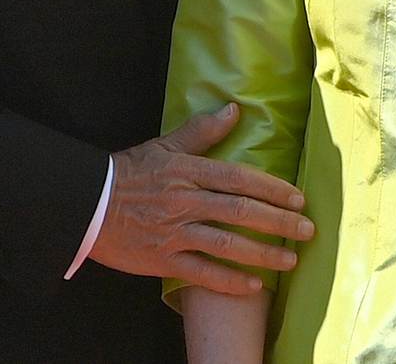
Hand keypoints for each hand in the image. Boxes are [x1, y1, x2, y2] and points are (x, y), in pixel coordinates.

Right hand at [88, 104, 313, 295]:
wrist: (87, 204)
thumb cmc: (128, 172)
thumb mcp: (165, 145)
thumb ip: (202, 131)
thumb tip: (234, 109)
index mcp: (189, 171)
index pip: (240, 178)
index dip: (272, 188)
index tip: (298, 197)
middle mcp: (186, 202)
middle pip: (241, 211)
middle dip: (279, 222)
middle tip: (308, 229)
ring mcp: (175, 233)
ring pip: (228, 244)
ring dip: (263, 253)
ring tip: (291, 260)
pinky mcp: (163, 260)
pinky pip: (203, 273)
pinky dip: (230, 281)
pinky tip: (254, 286)